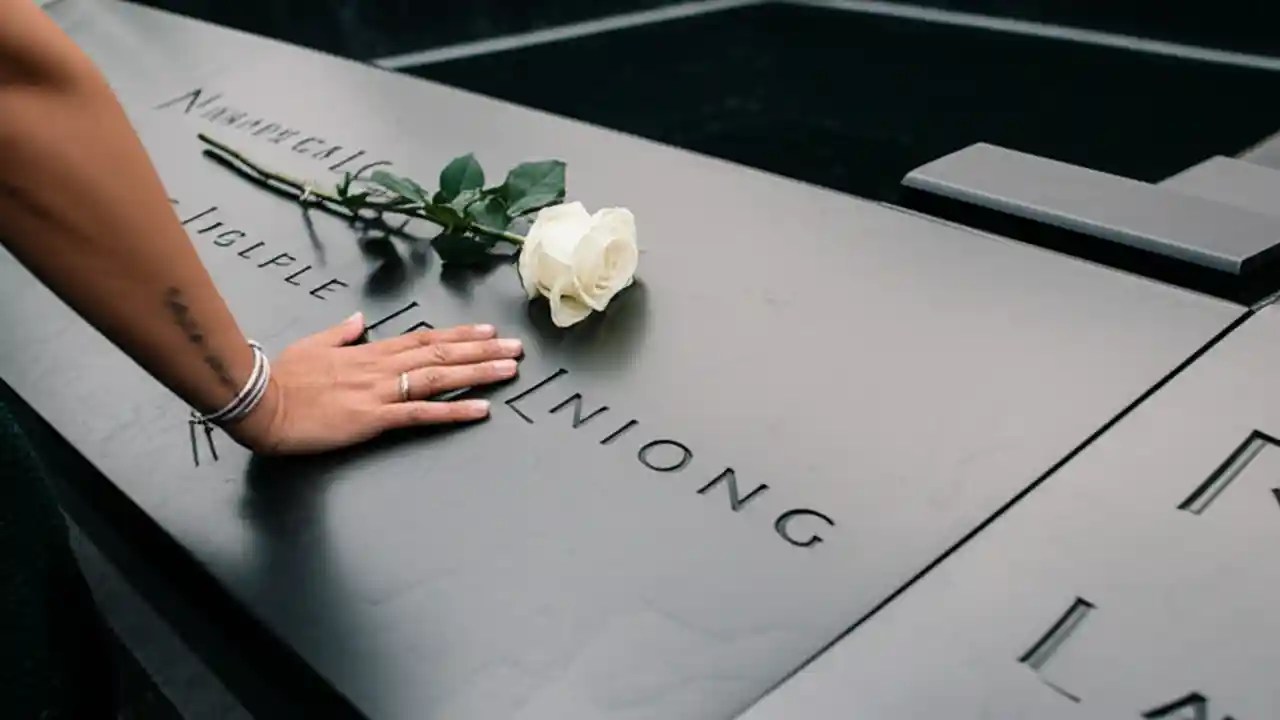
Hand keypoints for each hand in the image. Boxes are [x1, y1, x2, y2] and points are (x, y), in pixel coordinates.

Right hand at [226, 312, 522, 454]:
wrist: (260, 403)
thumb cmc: (280, 378)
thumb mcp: (311, 345)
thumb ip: (340, 333)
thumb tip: (358, 321)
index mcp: (368, 351)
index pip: (424, 338)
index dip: (459, 336)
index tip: (487, 332)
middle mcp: (381, 366)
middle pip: (441, 354)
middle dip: (482, 351)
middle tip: (516, 348)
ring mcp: (379, 391)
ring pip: (440, 377)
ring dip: (479, 373)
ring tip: (510, 370)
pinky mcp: (373, 417)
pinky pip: (421, 413)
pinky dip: (454, 410)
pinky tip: (481, 410)